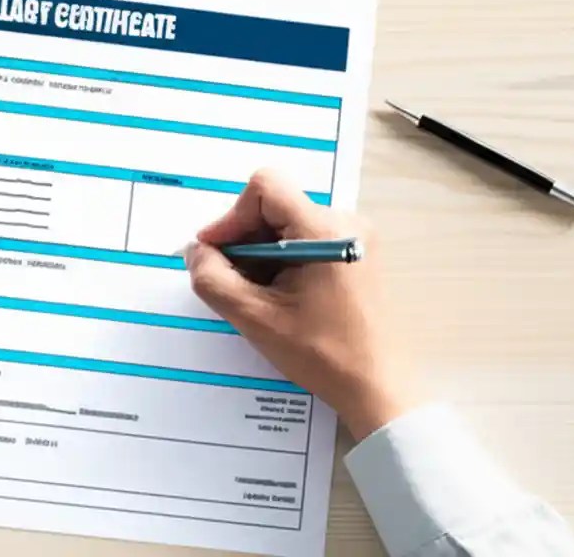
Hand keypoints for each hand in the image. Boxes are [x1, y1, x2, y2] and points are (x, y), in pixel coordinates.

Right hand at [185, 171, 417, 440]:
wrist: (377, 386)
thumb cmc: (322, 354)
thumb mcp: (255, 317)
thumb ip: (213, 279)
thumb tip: (195, 252)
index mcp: (325, 230)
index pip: (265, 187)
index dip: (232, 217)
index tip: (216, 254)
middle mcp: (346, 222)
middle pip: (275, 206)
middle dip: (244, 240)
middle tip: (231, 281)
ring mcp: (356, 237)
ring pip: (288, 224)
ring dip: (262, 253)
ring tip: (257, 294)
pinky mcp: (358, 254)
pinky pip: (307, 239)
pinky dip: (283, 260)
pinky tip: (279, 295)